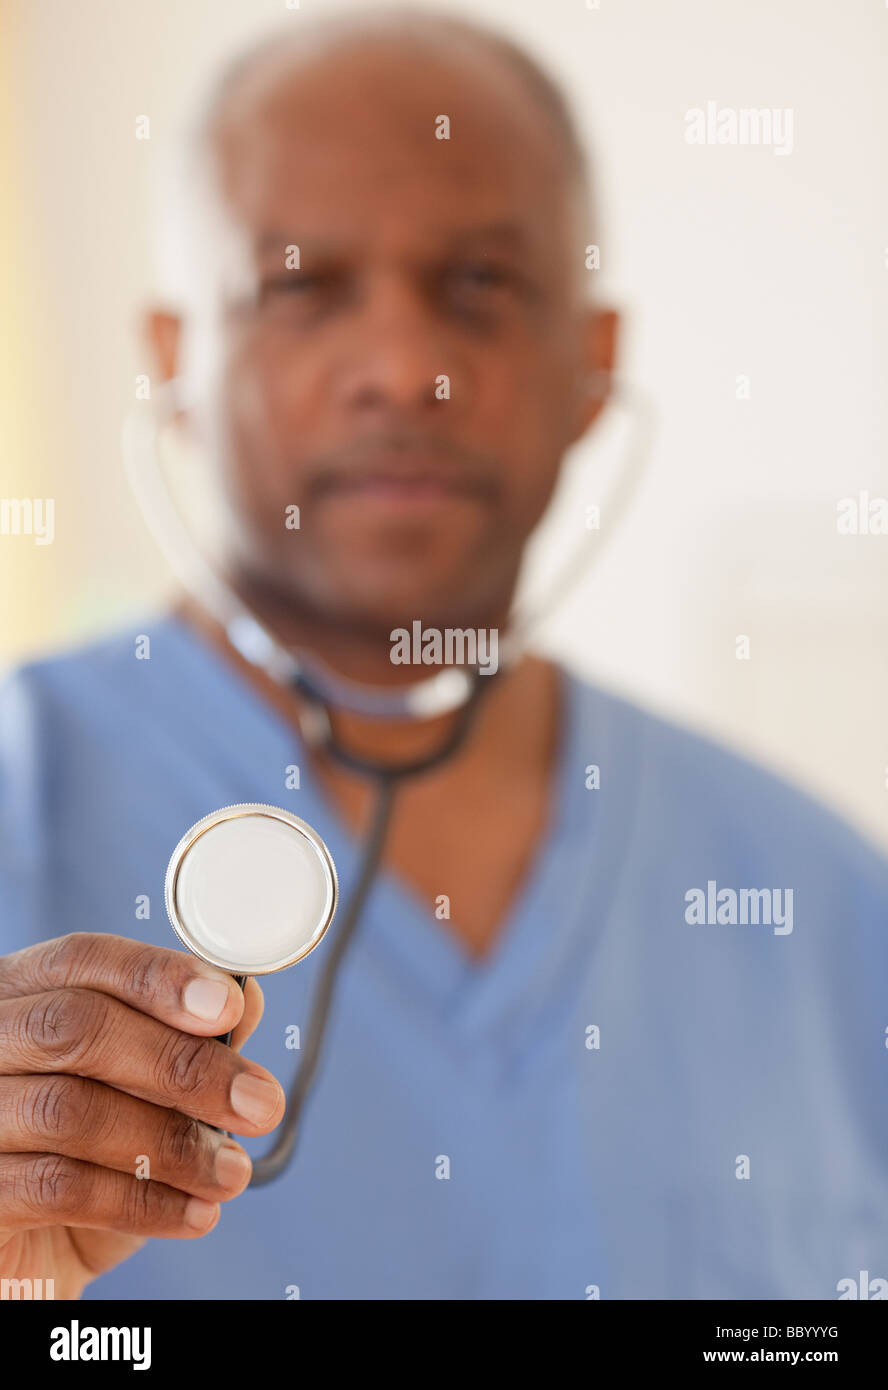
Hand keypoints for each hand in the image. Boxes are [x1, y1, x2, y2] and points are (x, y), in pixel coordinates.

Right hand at [0, 932, 283, 1298]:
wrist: (30, 1262)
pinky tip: (193, 1212)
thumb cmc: (87, 1160)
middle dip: (181, 1064)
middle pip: (76, 1028)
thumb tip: (245, 1000)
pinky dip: (142, 1200)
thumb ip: (187, 1040)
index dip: (158, 977)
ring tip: (231, 1172)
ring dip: (172, 1143)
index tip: (228, 1005)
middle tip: (257, 1103)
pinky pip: (58, 1187)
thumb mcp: (143, 1094)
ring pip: (70, 1110)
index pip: (82, 960)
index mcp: (23, 997)